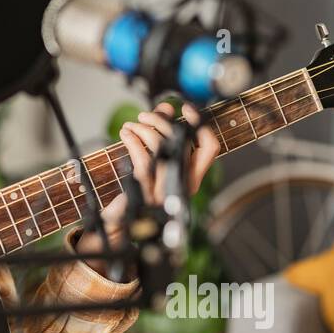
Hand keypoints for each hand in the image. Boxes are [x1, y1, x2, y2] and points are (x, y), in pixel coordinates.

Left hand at [75, 100, 218, 277]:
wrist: (123, 224)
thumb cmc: (139, 191)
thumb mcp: (153, 162)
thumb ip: (162, 134)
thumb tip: (167, 107)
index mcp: (191, 178)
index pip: (211, 147)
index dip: (201, 124)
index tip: (186, 108)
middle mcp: (183, 184)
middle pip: (182, 141)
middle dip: (161, 121)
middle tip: (144, 116)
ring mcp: (165, 188)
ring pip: (160, 146)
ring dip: (142, 128)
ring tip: (131, 125)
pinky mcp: (145, 189)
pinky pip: (142, 157)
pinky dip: (131, 140)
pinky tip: (125, 134)